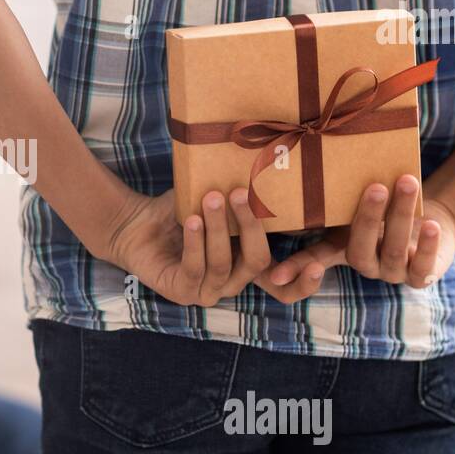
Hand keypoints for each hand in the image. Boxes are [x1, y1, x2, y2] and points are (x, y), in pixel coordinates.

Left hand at [103, 187, 310, 305]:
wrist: (135, 223)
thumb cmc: (182, 209)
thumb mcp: (217, 200)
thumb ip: (242, 195)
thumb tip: (269, 162)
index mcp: (247, 266)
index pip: (286, 288)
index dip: (305, 284)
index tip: (319, 266)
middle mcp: (232, 283)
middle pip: (257, 262)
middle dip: (250, 226)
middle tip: (238, 194)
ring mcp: (206, 291)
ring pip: (223, 263)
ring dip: (217, 229)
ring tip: (211, 199)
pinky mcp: (179, 291)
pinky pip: (193, 267)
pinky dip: (194, 241)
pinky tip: (190, 219)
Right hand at [258, 175, 454, 297]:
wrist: (433, 223)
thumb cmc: (387, 214)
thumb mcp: (358, 210)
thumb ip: (336, 203)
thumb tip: (303, 172)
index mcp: (345, 251)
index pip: (315, 261)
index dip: (295, 269)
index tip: (274, 276)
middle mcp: (367, 266)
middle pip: (361, 249)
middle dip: (369, 217)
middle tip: (375, 187)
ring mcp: (394, 274)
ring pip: (394, 251)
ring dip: (401, 217)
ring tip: (407, 183)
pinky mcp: (423, 276)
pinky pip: (423, 268)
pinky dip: (427, 245)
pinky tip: (431, 224)